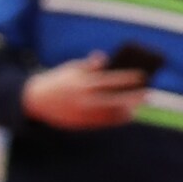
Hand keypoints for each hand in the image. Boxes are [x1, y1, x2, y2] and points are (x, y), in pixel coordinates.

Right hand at [21, 56, 149, 130]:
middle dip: (132, 97)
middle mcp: (84, 100)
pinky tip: (125, 115)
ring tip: (136, 107)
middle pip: (115, 99)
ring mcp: (83, 113)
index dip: (128, 78)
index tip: (142, 76)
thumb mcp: (71, 69)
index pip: (111, 80)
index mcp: (83, 83)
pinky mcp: (80, 123)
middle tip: (147, 94)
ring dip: (125, 110)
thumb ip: (89, 66)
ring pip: (110, 114)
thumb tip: (105, 58)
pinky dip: (115, 119)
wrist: (34, 100)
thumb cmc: (58, 80)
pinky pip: (103, 123)